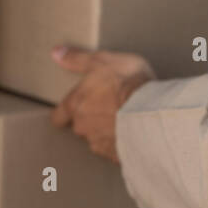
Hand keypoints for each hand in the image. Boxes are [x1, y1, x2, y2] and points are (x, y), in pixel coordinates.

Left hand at [50, 46, 156, 162]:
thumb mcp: (102, 60)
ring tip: (123, 120)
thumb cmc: (127, 83)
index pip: (58, 116)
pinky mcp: (117, 155)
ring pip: (97, 139)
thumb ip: (77, 59)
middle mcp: (83, 127)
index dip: (63, 113)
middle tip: (107, 107)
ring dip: (107, 131)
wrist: (151, 110)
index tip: (70, 109)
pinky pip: (115, 149)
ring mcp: (100, 143)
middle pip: (79, 127)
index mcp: (76, 104)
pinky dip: (121, 142)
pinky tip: (133, 133)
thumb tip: (56, 53)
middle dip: (90, 119)